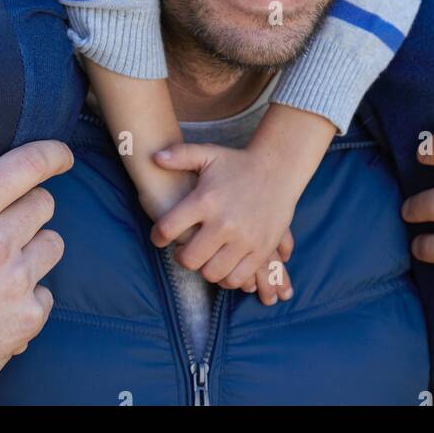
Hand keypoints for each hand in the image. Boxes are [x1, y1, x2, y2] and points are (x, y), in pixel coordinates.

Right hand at [0, 106, 73, 405]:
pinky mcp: (26, 319)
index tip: (62, 155)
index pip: (28, 165)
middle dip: (27, 211)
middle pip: (45, 204)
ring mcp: (15, 282)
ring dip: (33, 253)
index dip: (53, 154)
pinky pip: (47, 293)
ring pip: (53, 246)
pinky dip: (28, 299)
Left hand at [149, 141, 297, 304]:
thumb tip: (154, 157)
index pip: (168, 229)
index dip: (158, 237)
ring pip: (212, 273)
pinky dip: (227, 277)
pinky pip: (236, 278)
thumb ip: (180, 155)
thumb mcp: (209, 154)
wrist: (278, 169)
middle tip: (184, 250)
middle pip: (189, 259)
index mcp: (205, 200)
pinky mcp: (261, 250)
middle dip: (182, 257)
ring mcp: (244, 239)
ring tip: (205, 256)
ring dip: (204, 268)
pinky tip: (224, 263)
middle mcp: (223, 222)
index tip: (160, 237)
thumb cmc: (238, 163)